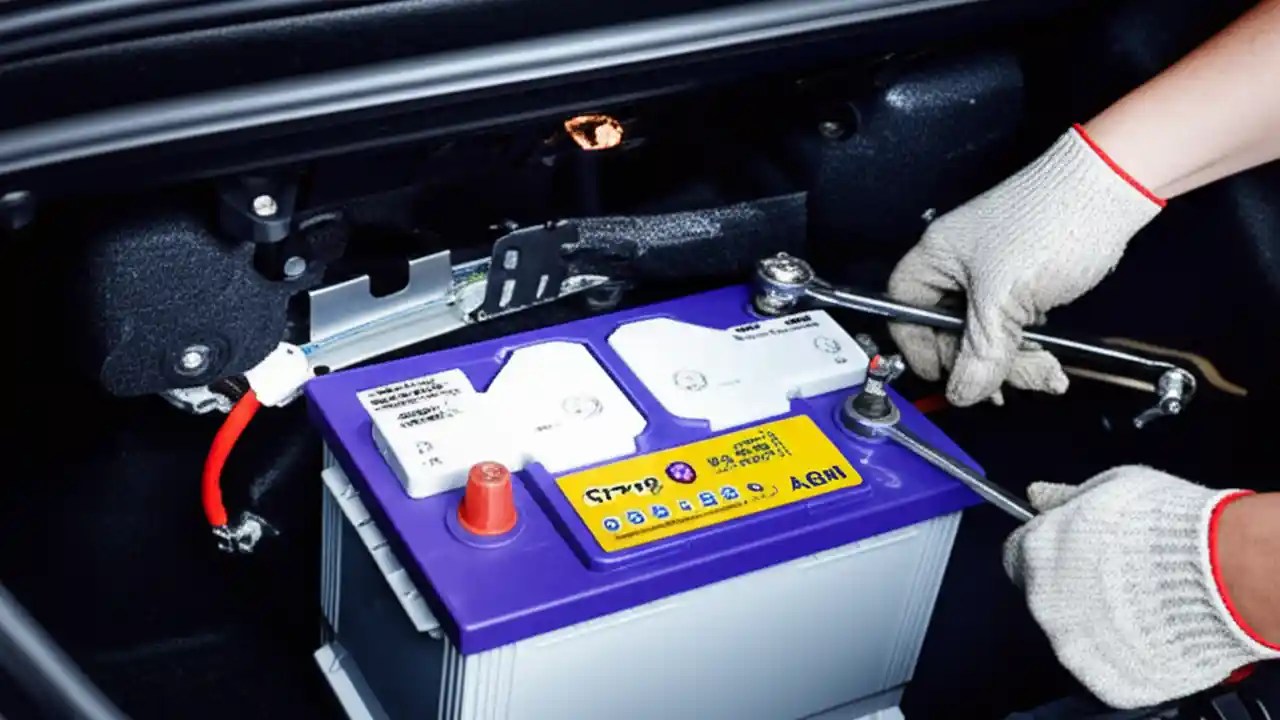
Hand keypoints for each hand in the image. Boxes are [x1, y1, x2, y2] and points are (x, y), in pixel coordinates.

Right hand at [887, 125, 1163, 405]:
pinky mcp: (1023, 280)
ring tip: (1040, 371)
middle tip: (997, 384)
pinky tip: (1049, 361)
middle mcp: (959, 264)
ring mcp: (993, 273)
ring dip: (1012, 361)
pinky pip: (1012, 326)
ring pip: (985, 333)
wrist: (1113, 190)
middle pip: (948, 330)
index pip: (904, 310)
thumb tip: (963, 392)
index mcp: (937, 256)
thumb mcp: (1005, 302)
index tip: (940, 375)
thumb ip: (980, 355)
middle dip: (976, 362)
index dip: (917, 347)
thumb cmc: (1052, 221)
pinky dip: (1029, 347)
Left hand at [1003, 466, 1279, 708]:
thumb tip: (1036, 496)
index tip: (1071, 554)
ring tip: (1140, 605)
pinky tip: (1151, 633)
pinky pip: (1107, 667)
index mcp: (1036, 553)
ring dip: (1096, 623)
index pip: (1018, 557)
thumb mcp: (1109, 488)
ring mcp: (1073, 647)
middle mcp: (1043, 603)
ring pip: (1073, 636)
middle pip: (1045, 598)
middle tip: (1116, 579)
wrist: (1219, 572)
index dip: (1046, 554)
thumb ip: (1065, 499)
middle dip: (1072, 589)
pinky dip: (1123, 655)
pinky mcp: (1106, 680)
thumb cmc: (1163, 521)